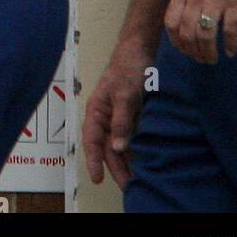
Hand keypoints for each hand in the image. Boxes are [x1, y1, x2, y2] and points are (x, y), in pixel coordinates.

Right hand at [82, 40, 151, 188]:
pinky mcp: (134, 115)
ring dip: (128, 162)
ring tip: (138, 181)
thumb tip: (117, 148)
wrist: (142, 49)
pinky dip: (137, 151)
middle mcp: (106, 116)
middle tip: (128, 188)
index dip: (93, 160)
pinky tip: (146, 162)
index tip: (96, 179)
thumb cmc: (128, 68)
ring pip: (121, 145)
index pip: (91, 140)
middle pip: (108, 147)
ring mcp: (120, 116)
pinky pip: (133, 138)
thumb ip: (121, 121)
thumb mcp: (125, 94)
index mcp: (97, 110)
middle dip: (116, 168)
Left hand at [164, 0, 236, 62]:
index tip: (183, 49)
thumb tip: (185, 17)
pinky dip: (229, 45)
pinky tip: (231, 51)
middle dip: (192, 50)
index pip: (172, 21)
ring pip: (206, 35)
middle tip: (200, 59)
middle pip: (187, 32)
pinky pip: (230, 31)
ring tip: (212, 59)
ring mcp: (216, 0)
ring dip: (208, 52)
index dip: (176, 40)